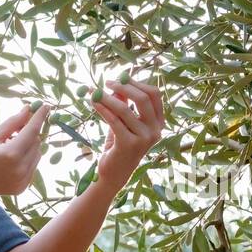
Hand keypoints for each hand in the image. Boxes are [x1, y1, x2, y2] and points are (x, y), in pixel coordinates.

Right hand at [0, 103, 51, 198]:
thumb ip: (13, 123)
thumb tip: (28, 110)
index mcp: (11, 154)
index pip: (32, 131)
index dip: (40, 117)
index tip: (46, 105)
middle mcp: (20, 169)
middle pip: (36, 143)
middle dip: (30, 132)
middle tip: (18, 126)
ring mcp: (22, 180)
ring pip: (36, 155)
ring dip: (29, 146)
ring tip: (10, 144)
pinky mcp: (22, 188)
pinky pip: (31, 167)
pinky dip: (26, 158)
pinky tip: (11, 158)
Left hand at [91, 77, 164, 191]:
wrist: (114, 172)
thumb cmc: (119, 144)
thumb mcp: (124, 121)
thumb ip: (124, 103)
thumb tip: (117, 83)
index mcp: (158, 123)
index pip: (154, 94)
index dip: (137, 83)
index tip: (120, 78)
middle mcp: (155, 131)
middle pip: (143, 98)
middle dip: (124, 86)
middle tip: (107, 82)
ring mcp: (144, 139)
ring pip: (125, 109)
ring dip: (107, 97)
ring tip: (94, 92)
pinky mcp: (129, 145)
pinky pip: (114, 120)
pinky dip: (102, 108)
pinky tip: (93, 103)